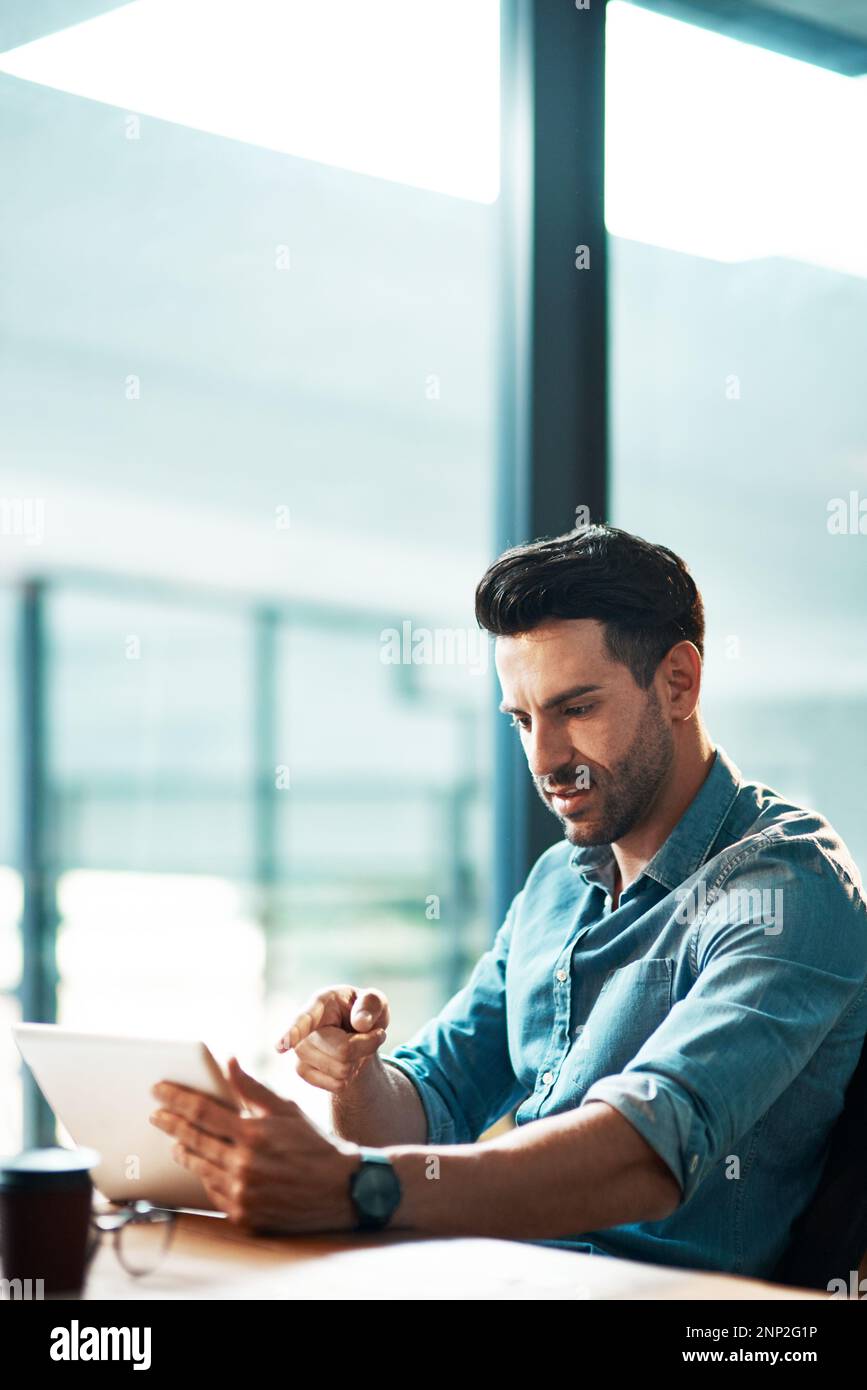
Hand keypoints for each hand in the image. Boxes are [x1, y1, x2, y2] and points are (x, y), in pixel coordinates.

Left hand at [149, 1057, 359, 1231]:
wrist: (341, 1191)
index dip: (176, 1099)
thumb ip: (252, 1088)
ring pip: (199, 1168)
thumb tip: (227, 1062)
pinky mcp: (243, 1216)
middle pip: (192, 1140)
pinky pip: (213, 1192)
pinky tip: (204, 1166)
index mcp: (253, 1134)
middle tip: (157, 1114)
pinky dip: (206, 1176)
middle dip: (170, 1123)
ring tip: (176, 1140)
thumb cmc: (315, 1145)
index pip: (201, 1111)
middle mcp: (243, 1166)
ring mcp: (241, 1194)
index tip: (158, 1090)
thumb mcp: (286, 1110)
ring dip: (183, 1151)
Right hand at [275, 984, 388, 1093]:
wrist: (355, 1033)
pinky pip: (338, 1085)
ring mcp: (300, 1052)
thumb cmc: (363, 1011)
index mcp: (320, 1003)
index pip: (304, 1019)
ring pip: (342, 1070)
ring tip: (357, 1044)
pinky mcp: (303, 1071)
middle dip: (366, 1045)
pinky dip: (352, 1075)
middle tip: (374, 1033)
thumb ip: (371, 1004)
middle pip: (342, 1051)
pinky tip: (349, 1060)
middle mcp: (304, 1028)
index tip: (281, 1046)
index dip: (293, 1032)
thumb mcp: (375, 1001)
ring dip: (360, 1060)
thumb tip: (360, 1023)